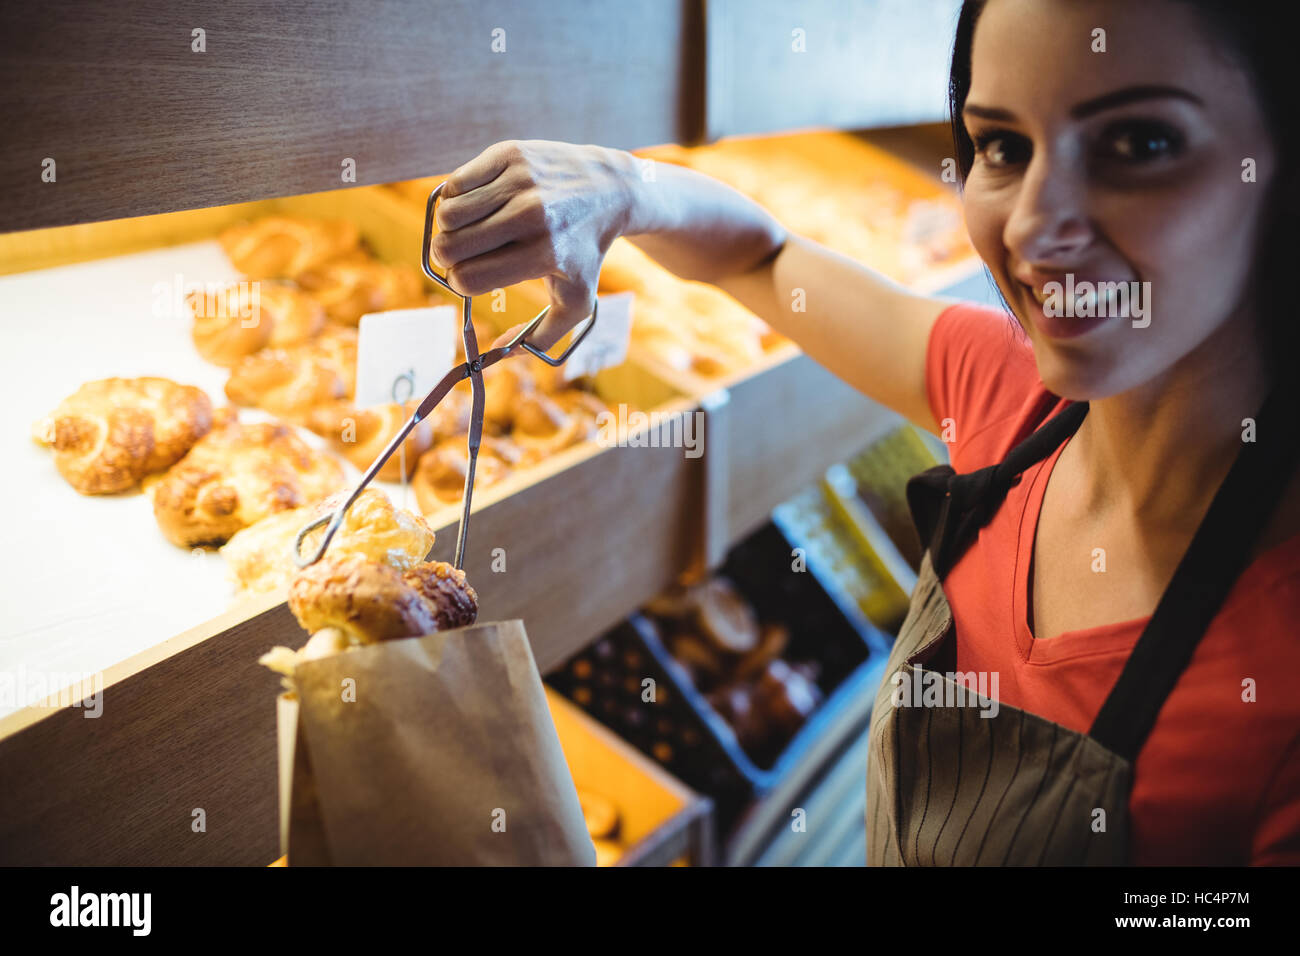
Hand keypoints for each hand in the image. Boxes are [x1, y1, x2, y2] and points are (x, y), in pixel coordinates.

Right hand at [427, 140, 633, 351]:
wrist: (610, 189)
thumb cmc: (587, 251)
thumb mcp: (578, 300)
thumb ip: (542, 336)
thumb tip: (501, 354)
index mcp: (544, 253)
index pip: (470, 279)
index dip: (462, 284)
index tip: (472, 279)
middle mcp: (532, 215)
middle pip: (451, 246)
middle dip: (447, 259)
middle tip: (460, 257)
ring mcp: (520, 181)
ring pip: (447, 214)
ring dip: (448, 230)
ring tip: (467, 232)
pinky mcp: (509, 154)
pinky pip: (454, 183)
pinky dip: (454, 200)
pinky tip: (473, 207)